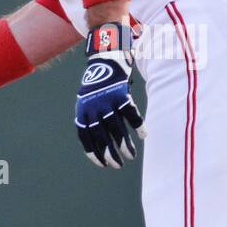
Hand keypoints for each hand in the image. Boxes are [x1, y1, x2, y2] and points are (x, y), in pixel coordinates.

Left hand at [75, 23, 145, 168]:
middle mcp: (93, 108)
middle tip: (117, 165)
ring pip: (117, 129)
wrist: (105, 60)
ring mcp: (107, 102)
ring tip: (130, 157)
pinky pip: (131, 115)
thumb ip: (91, 120)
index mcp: (82, 111)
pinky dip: (138, 126)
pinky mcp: (122, 96)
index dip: (93, 153)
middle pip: (102, 137)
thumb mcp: (87, 102)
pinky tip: (144, 136)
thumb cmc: (97, 86)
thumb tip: (98, 146)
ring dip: (124, 146)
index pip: (86, 137)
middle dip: (110, 154)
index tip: (103, 164)